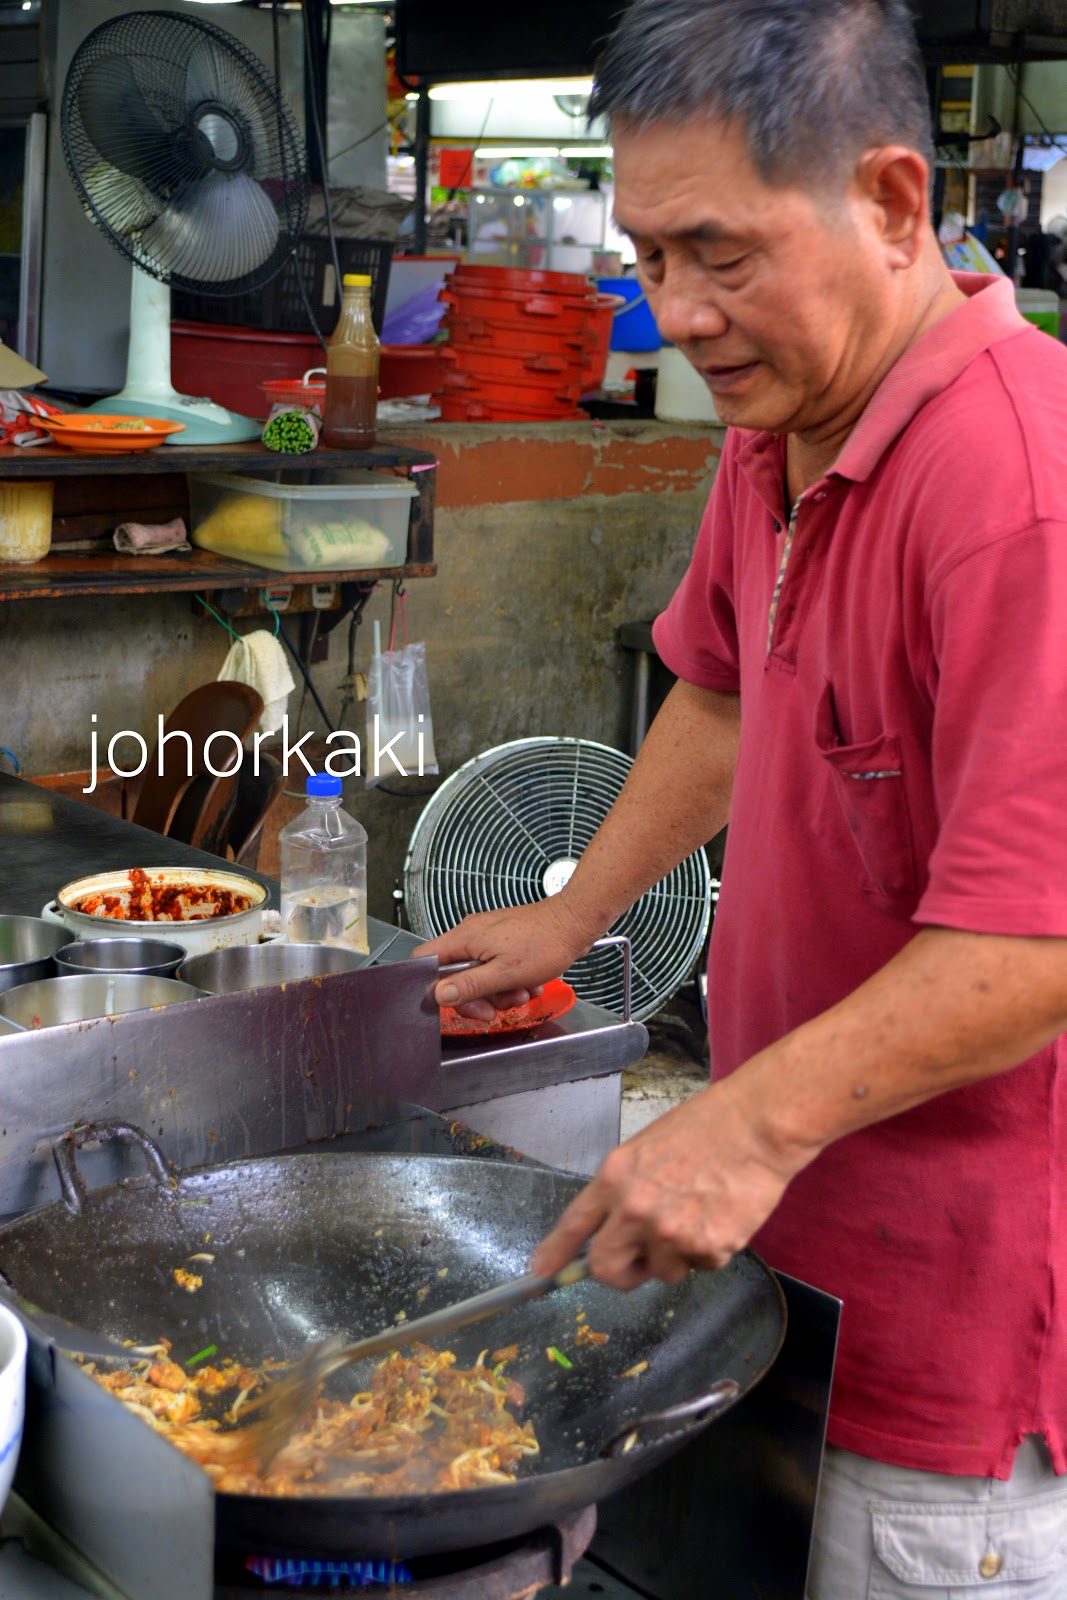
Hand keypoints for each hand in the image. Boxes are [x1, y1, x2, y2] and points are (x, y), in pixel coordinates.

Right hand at [411, 897, 597, 1022]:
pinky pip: (495, 966)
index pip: (425, 959)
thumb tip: (439, 995)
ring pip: (478, 973)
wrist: (575, 922)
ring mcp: (488, 936)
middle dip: (476, 995)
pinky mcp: (503, 939)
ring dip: (498, 990)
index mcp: (465, 938)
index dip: (433, 985)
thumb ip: (469, 986)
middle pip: (454, 973)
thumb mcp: (505, 974)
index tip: (455, 1001)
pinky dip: (509, 979)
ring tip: (521, 991)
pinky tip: (528, 982)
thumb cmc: (546, 942)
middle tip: (495, 1008)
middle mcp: (471, 933)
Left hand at [530, 1075, 802, 1288]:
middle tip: (641, 1262)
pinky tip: (722, 1215)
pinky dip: (710, 1250)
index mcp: (616, 1178)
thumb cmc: (705, 1127)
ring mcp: (671, 1233)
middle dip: (622, 1272)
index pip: (574, 1223)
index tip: (540, 1272)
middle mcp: (635, 1210)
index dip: (555, 1252)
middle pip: (607, 1269)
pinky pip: (701, 1266)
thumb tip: (617, 1226)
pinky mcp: (709, 1248)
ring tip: (699, 1216)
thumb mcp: (647, 1149)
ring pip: (662, 1272)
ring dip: (676, 1256)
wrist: (756, 1126)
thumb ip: (627, 1189)